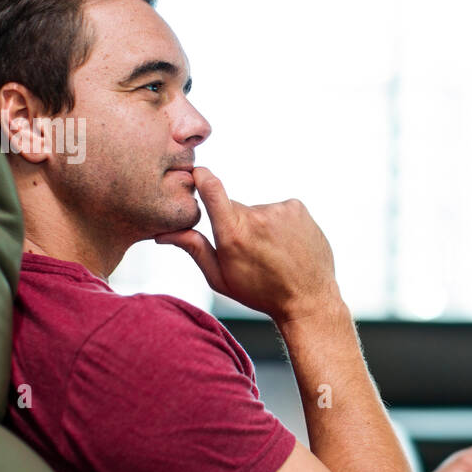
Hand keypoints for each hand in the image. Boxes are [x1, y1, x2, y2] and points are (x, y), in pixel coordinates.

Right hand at [155, 167, 339, 324]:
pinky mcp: (297, 208)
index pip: (212, 189)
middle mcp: (257, 217)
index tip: (196, 172)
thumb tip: (164, 233)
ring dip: (261, 226)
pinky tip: (286, 244)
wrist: (308, 299)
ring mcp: (280, 210)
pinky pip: (279, 210)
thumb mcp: (221, 278)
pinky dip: (280, 224)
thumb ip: (193, 249)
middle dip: (236, 224)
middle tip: (250, 251)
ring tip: (273, 252)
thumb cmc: (260, 293)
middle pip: (234, 208)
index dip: (201, 176)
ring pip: (258, 211)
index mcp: (233, 234)